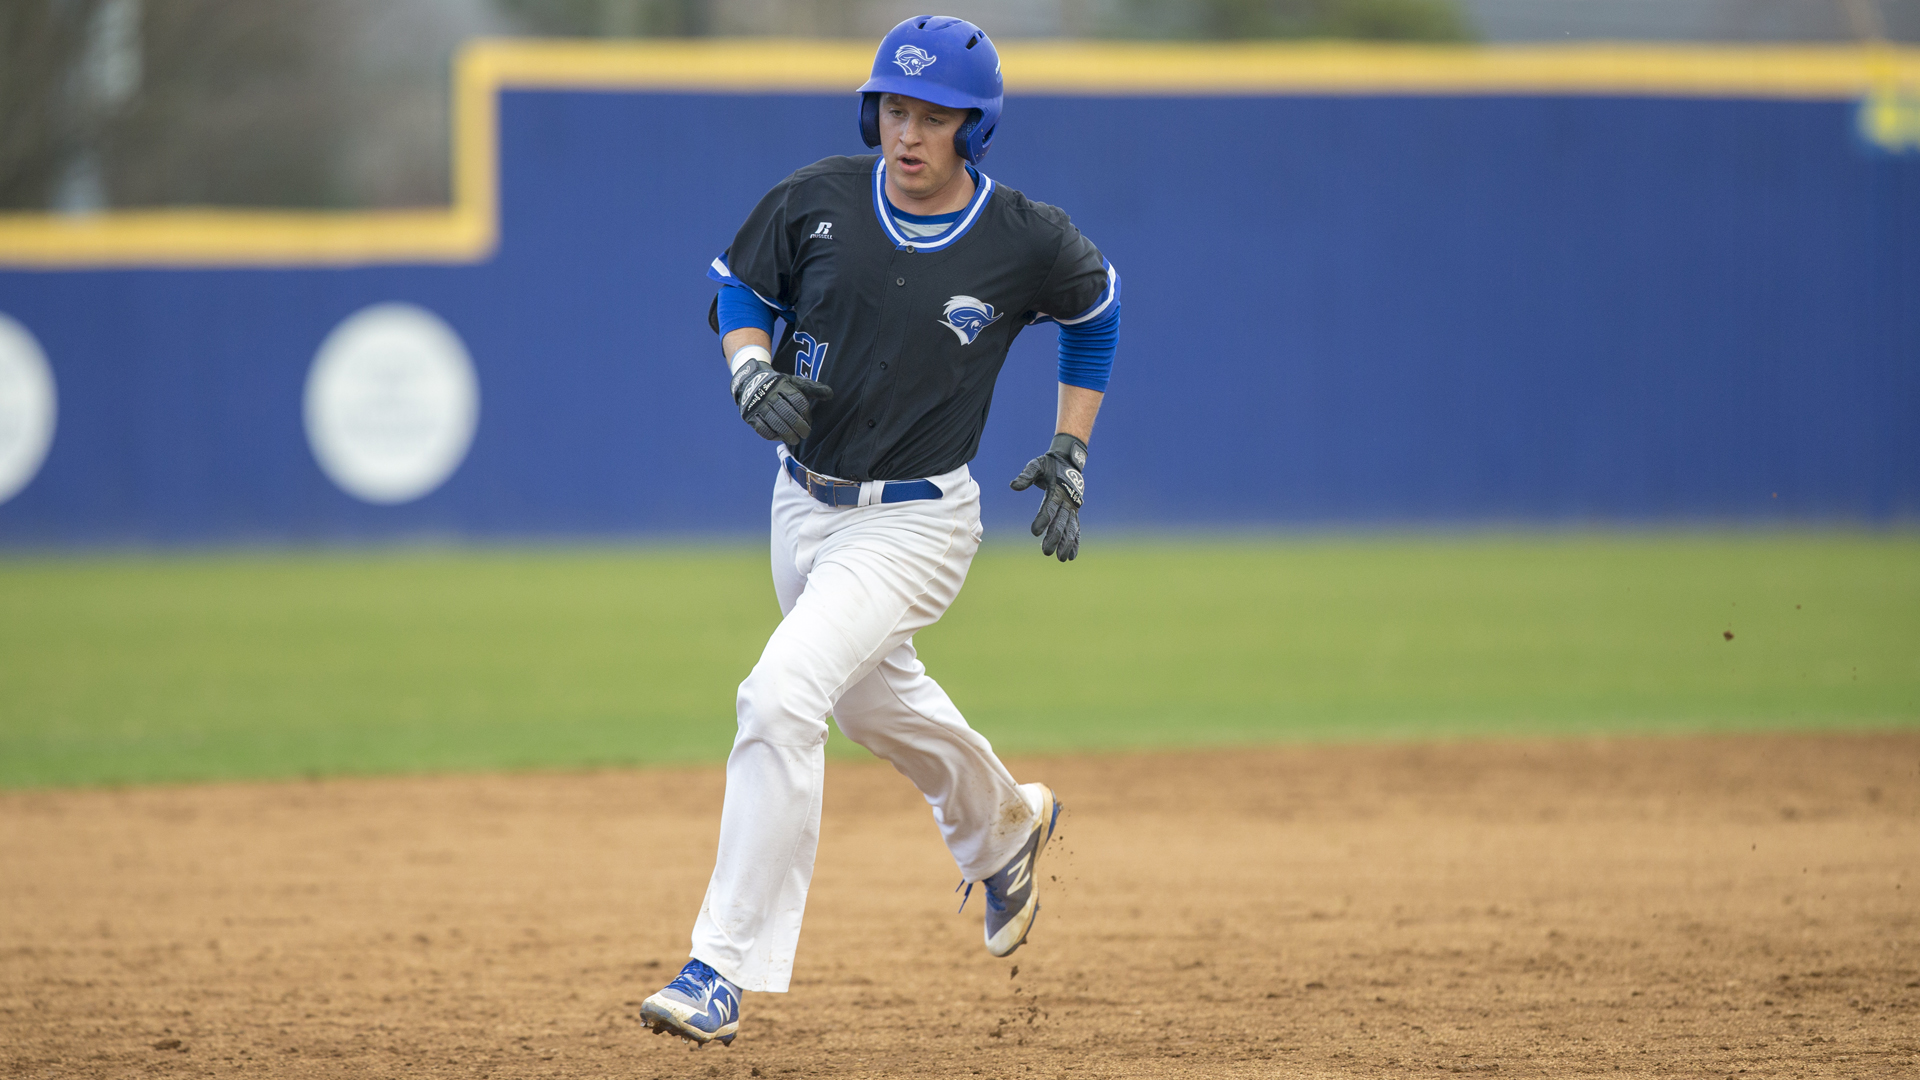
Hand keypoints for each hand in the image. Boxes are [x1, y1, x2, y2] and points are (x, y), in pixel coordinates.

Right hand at [730, 357, 831, 445]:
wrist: (751, 381)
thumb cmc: (779, 385)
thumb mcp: (795, 382)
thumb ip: (813, 388)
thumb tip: (830, 394)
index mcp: (782, 384)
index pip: (797, 400)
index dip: (805, 413)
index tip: (809, 421)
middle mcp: (769, 394)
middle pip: (787, 413)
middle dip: (798, 426)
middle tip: (805, 434)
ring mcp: (758, 405)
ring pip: (775, 423)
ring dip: (787, 434)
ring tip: (795, 440)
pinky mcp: (750, 415)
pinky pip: (762, 429)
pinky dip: (773, 436)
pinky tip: (781, 438)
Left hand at [1010, 433, 1086, 560]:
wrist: (1069, 461)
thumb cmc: (1049, 464)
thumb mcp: (1037, 465)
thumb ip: (1026, 475)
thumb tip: (1013, 486)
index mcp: (1057, 490)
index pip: (1049, 507)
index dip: (1043, 519)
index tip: (1035, 532)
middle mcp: (1067, 501)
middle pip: (1061, 522)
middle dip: (1054, 537)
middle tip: (1046, 552)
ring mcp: (1073, 507)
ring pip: (1071, 528)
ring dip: (1066, 544)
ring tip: (1061, 559)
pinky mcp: (1075, 512)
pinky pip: (1076, 528)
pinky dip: (1075, 542)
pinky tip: (1071, 556)